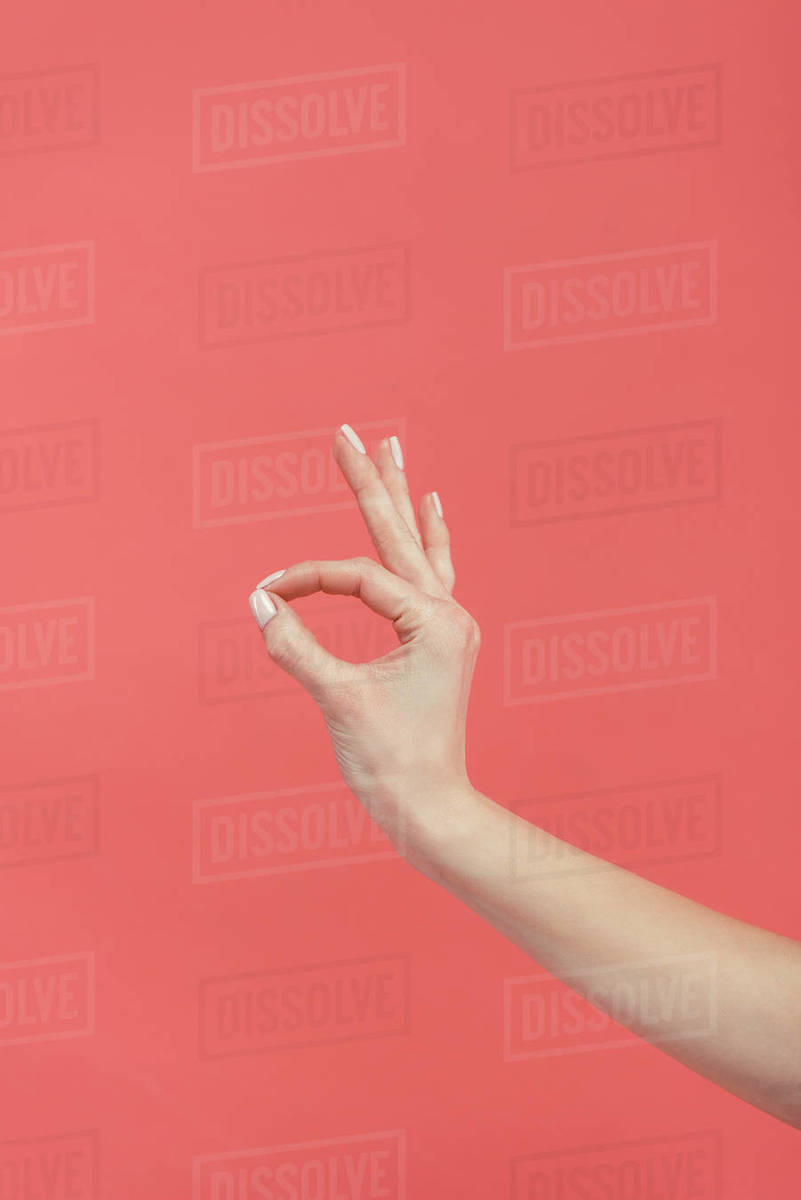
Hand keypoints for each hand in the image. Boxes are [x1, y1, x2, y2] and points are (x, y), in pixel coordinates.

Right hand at [248, 425, 480, 850]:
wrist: (430, 808)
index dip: (308, 579)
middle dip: (370, 480)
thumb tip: (260, 598)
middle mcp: (449, 613)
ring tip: (393, 450)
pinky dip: (427, 540)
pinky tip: (433, 508)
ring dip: (399, 499)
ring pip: (416, 548)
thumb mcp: (338, 699)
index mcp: (435, 620)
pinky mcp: (439, 641)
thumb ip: (295, 645)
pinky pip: (432, 575)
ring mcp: (448, 625)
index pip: (358, 577)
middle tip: (348, 429)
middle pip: (399, 533)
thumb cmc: (389, 760)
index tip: (269, 594)